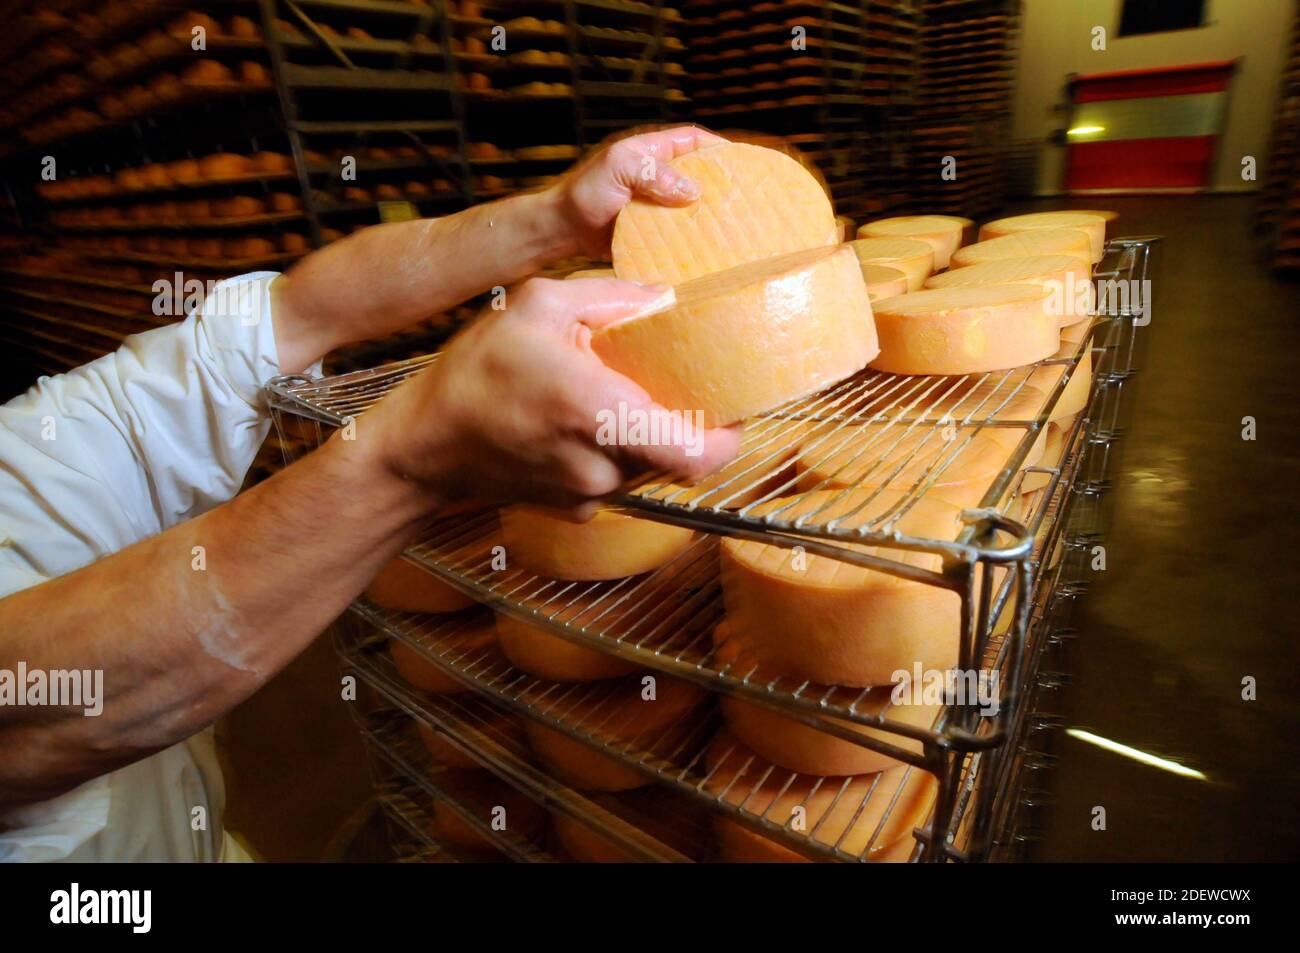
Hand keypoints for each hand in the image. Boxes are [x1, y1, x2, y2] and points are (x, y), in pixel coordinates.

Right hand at [358, 277, 741, 515]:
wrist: (423, 447)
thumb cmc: (473, 375)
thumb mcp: (536, 305)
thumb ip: (609, 297)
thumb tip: (663, 297)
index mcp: (596, 412)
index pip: (696, 455)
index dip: (728, 438)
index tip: (732, 410)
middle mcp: (599, 464)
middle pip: (675, 452)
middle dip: (678, 418)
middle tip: (670, 382)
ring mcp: (588, 494)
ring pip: (646, 464)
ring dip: (642, 432)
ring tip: (611, 394)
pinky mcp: (576, 509)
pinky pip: (617, 476)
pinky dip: (612, 449)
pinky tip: (580, 421)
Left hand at [553, 125, 725, 258]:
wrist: (564, 231)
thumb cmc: (585, 192)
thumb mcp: (618, 169)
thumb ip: (653, 172)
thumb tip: (693, 189)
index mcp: (652, 152)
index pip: (692, 141)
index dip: (717, 146)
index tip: (740, 159)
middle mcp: (658, 177)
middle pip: (698, 175)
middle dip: (720, 183)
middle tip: (744, 197)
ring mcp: (657, 205)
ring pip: (691, 206)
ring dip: (708, 214)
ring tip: (733, 225)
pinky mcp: (653, 231)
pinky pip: (678, 232)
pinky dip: (692, 238)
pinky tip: (708, 247)